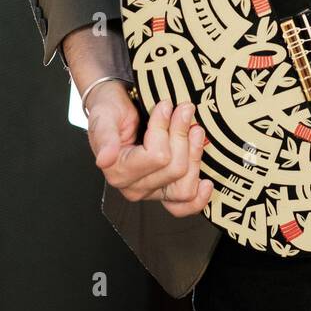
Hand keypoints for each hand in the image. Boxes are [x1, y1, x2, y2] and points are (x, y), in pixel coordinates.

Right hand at [88, 83, 212, 216]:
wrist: (116, 107)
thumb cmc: (110, 111)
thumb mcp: (104, 116)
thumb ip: (104, 137)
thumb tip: (104, 160)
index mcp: (118, 172)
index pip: (157, 156)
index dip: (165, 128)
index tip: (164, 105)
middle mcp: (134, 187)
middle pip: (175, 169)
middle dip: (181, 134)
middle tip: (182, 110)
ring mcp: (152, 191)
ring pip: (185, 185)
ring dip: (194, 154)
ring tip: (194, 129)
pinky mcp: (166, 190)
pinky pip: (186, 205)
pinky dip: (199, 197)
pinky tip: (207, 182)